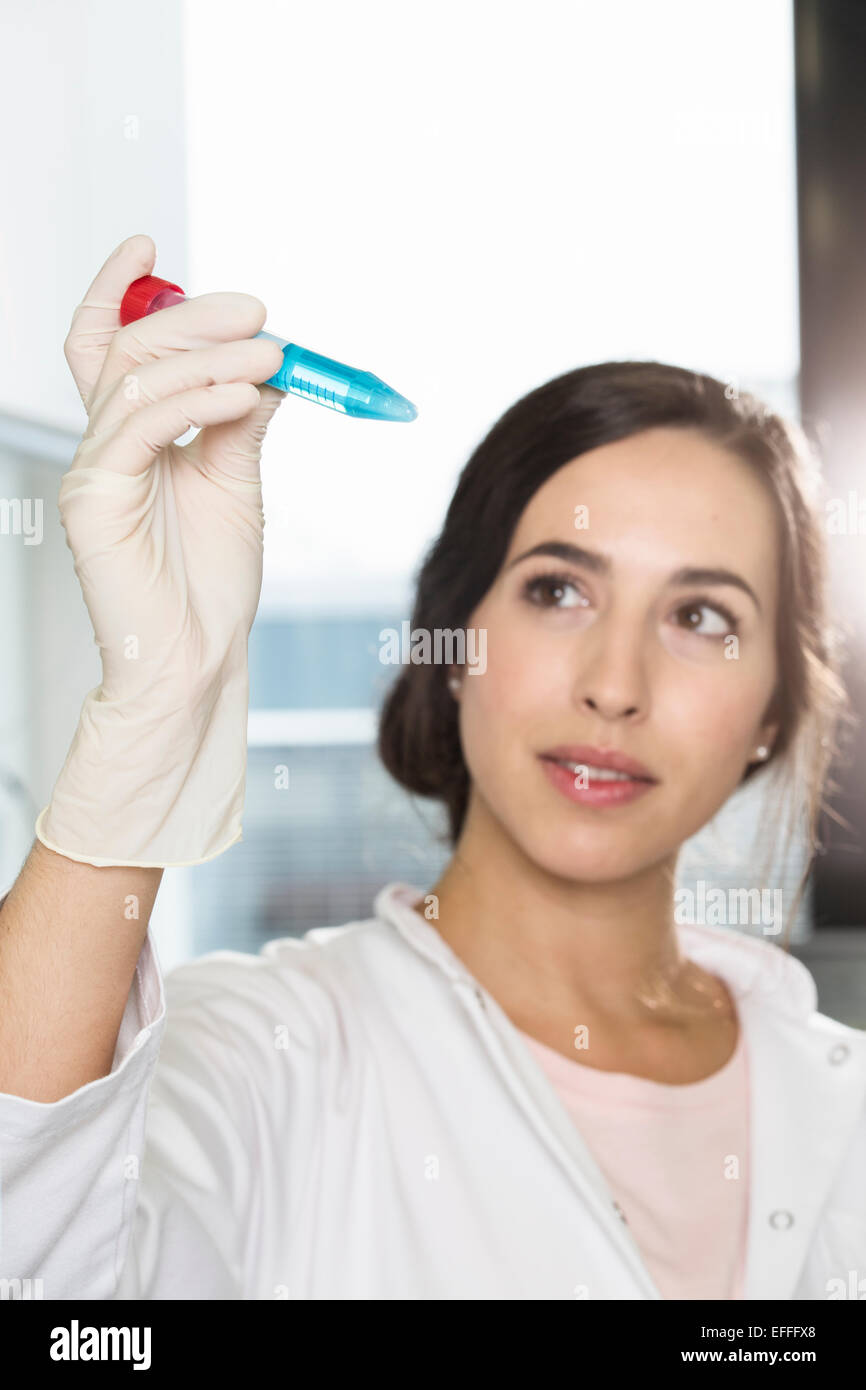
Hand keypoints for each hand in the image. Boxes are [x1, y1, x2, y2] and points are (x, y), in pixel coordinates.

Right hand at [36, 234, 285, 866]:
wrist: (198, 659)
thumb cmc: (212, 581)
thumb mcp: (238, 479)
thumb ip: (244, 416)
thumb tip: (274, 356)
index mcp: (133, 435)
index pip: (108, 345)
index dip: (118, 293)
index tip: (150, 245)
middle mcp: (105, 443)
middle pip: (128, 349)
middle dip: (192, 319)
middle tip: (258, 311)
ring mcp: (94, 468)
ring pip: (136, 380)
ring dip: (208, 356)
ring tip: (271, 354)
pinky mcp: (93, 498)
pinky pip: (139, 427)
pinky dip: (194, 402)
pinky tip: (244, 395)